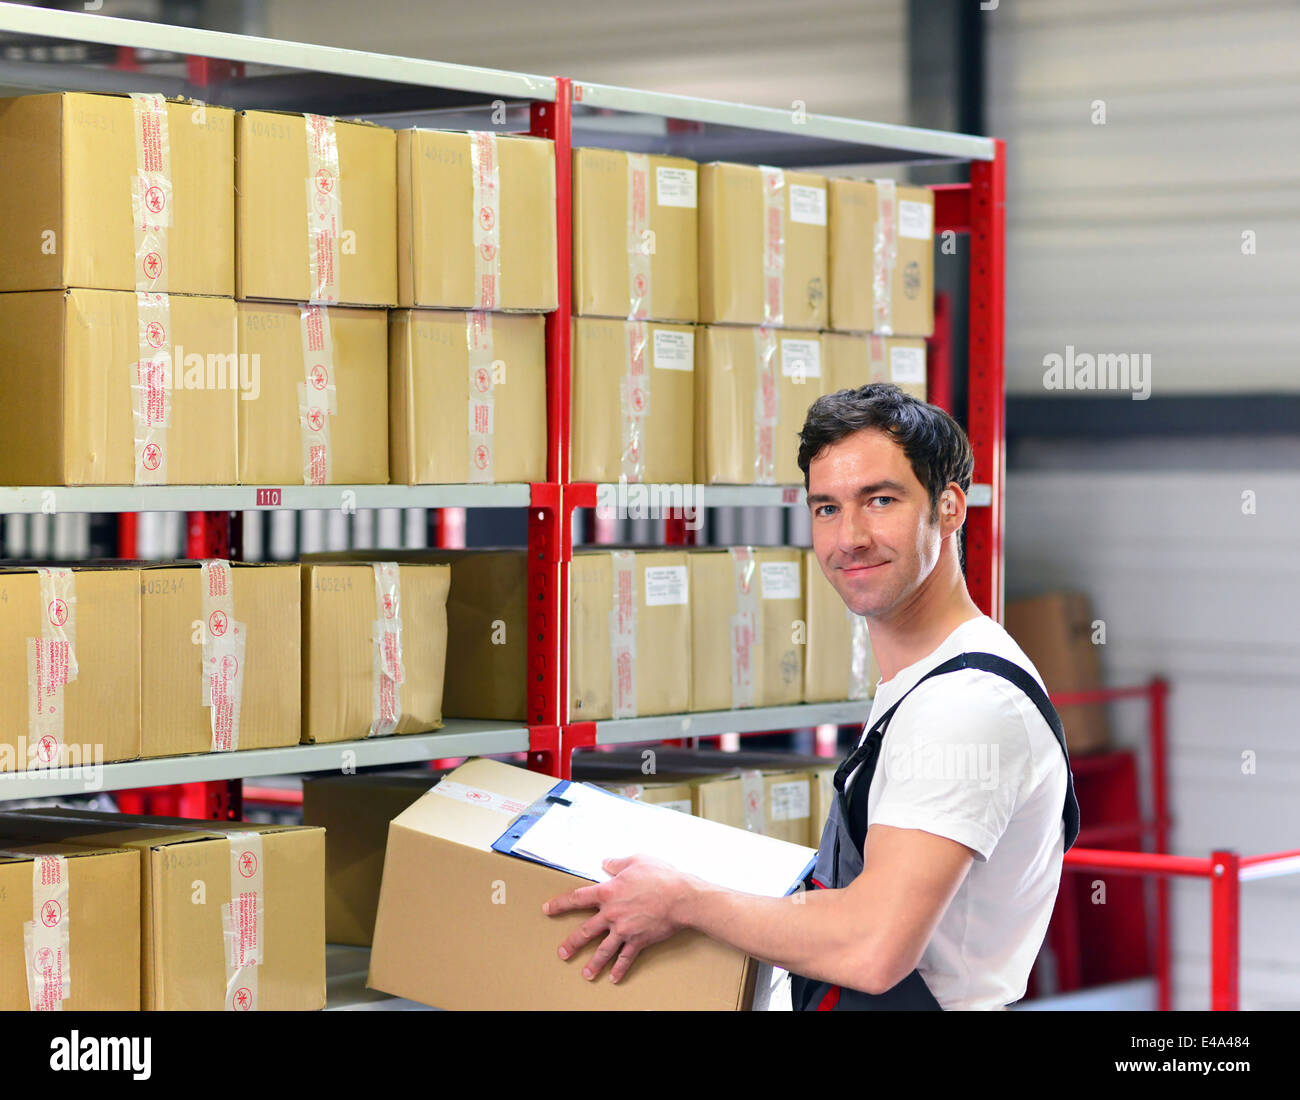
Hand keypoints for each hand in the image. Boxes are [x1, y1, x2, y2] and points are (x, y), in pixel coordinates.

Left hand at [543, 855, 693, 982]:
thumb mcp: (637, 860)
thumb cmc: (660, 876)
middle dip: (572, 943)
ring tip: (586, 974)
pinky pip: (626, 957)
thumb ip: (617, 863)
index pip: (578, 898)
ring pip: (603, 950)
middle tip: (562, 953)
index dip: (560, 903)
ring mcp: (624, 930)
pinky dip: (620, 968)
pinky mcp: (638, 940)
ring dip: (593, 964)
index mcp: (608, 892)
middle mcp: (612, 914)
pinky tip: (614, 977)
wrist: (680, 897)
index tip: (548, 909)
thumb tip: (606, 863)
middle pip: (586, 931)